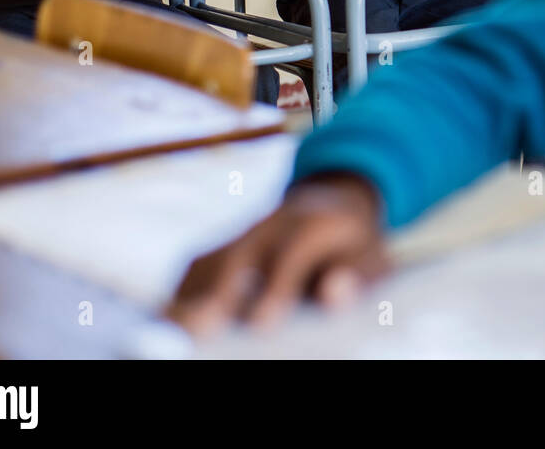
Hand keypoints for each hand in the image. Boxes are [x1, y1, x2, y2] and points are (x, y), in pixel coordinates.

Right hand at [167, 175, 387, 335]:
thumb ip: (357, 277)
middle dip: (218, 294)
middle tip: (202, 332)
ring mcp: (238, 233)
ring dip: (188, 298)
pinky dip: (179, 298)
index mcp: (314, 223)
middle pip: (236, 255)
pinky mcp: (215, 248)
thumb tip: (333, 293)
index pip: (291, 253)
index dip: (276, 287)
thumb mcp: (373, 260)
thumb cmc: (354, 248)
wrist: (333, 204)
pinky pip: (192, 271)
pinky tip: (172, 331)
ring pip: (206, 263)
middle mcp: (269, 223)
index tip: (261, 325)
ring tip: (178, 340)